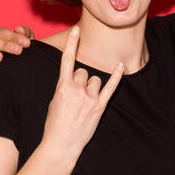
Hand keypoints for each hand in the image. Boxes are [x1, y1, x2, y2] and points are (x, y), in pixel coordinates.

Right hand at [0, 25, 34, 76]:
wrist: (25, 70)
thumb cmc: (24, 52)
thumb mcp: (27, 41)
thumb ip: (25, 33)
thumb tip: (18, 29)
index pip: (0, 32)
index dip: (13, 36)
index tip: (27, 43)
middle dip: (6, 45)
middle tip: (19, 50)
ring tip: (0, 57)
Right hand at [40, 26, 122, 158]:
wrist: (61, 144)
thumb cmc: (55, 123)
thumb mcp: (54, 100)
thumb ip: (64, 86)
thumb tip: (74, 78)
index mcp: (62, 86)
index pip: (68, 60)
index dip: (72, 43)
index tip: (77, 30)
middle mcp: (77, 90)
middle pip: (83, 71)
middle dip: (80, 80)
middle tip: (75, 96)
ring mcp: (89, 98)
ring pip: (95, 79)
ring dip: (91, 87)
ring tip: (84, 102)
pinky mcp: (99, 107)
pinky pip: (110, 87)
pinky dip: (116, 76)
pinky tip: (120, 66)